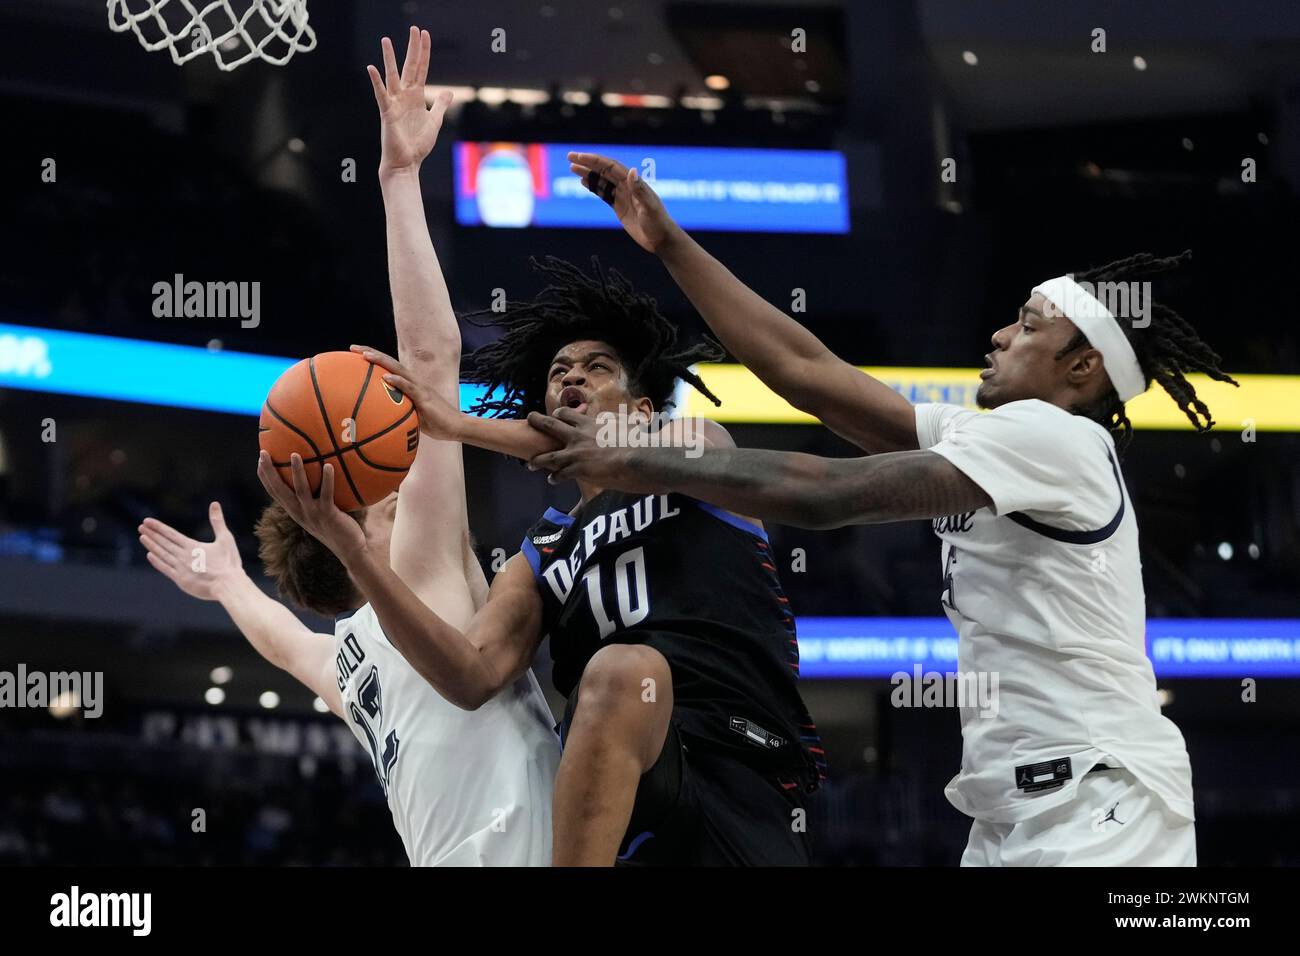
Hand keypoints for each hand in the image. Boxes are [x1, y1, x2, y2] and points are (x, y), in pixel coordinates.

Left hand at [139, 502, 244, 600]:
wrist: (228, 585)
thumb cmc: (229, 562)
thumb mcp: (225, 538)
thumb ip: (218, 521)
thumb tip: (214, 503)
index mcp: (193, 546)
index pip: (171, 534)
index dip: (158, 527)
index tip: (147, 521)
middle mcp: (183, 556)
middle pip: (164, 543)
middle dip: (152, 534)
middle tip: (141, 526)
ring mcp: (180, 568)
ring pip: (162, 554)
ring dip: (152, 546)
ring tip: (142, 537)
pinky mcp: (181, 580)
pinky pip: (165, 569)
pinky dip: (157, 562)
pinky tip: (150, 555)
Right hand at [256, 451, 368, 565]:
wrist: (348, 549)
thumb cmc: (334, 527)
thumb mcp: (317, 512)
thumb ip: (312, 498)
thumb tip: (316, 472)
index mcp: (294, 511)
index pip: (274, 492)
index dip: (265, 476)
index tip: (260, 459)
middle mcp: (299, 512)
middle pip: (279, 489)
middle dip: (270, 472)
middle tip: (264, 454)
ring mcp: (312, 514)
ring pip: (301, 490)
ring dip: (297, 472)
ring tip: (295, 454)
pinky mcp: (328, 514)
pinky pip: (327, 494)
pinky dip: (327, 479)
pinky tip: (328, 465)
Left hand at [349, 344, 460, 441]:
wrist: (457, 427)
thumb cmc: (436, 424)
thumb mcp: (413, 417)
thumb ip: (400, 413)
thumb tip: (381, 420)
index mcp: (410, 385)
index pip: (390, 368)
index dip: (374, 359)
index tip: (356, 354)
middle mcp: (414, 382)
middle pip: (390, 363)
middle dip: (371, 353)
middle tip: (353, 347)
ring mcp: (420, 388)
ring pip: (398, 369)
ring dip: (381, 361)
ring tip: (365, 355)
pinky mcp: (425, 397)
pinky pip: (409, 388)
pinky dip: (397, 381)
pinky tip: (385, 377)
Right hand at [367, 27, 451, 175]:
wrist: (406, 163)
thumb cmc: (417, 144)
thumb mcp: (434, 121)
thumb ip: (440, 105)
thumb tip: (449, 91)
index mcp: (416, 97)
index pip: (421, 69)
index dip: (424, 53)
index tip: (425, 35)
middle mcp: (404, 96)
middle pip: (409, 67)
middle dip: (412, 48)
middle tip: (414, 29)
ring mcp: (394, 103)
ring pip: (393, 76)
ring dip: (390, 59)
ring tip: (386, 40)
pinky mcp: (387, 113)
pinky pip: (381, 95)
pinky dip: (376, 82)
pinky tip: (372, 68)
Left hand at [526, 407, 652, 491]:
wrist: (636, 458)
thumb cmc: (637, 442)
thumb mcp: (628, 425)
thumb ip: (622, 423)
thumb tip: (633, 421)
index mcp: (590, 423)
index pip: (568, 413)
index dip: (560, 413)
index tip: (556, 413)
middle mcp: (578, 435)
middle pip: (550, 425)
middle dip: (537, 421)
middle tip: (529, 418)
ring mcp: (576, 453)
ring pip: (549, 456)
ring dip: (537, 460)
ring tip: (530, 464)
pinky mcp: (578, 469)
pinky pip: (560, 474)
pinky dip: (555, 477)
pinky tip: (551, 480)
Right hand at [567, 152, 680, 253]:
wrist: (662, 239)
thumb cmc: (658, 223)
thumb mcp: (649, 207)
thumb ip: (640, 190)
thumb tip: (632, 171)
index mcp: (633, 183)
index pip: (610, 167)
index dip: (594, 160)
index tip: (579, 156)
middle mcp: (627, 186)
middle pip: (604, 170)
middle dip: (587, 163)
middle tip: (570, 157)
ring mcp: (623, 196)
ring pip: (602, 180)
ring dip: (588, 173)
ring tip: (573, 167)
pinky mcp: (620, 207)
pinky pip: (604, 193)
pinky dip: (594, 186)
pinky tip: (584, 182)